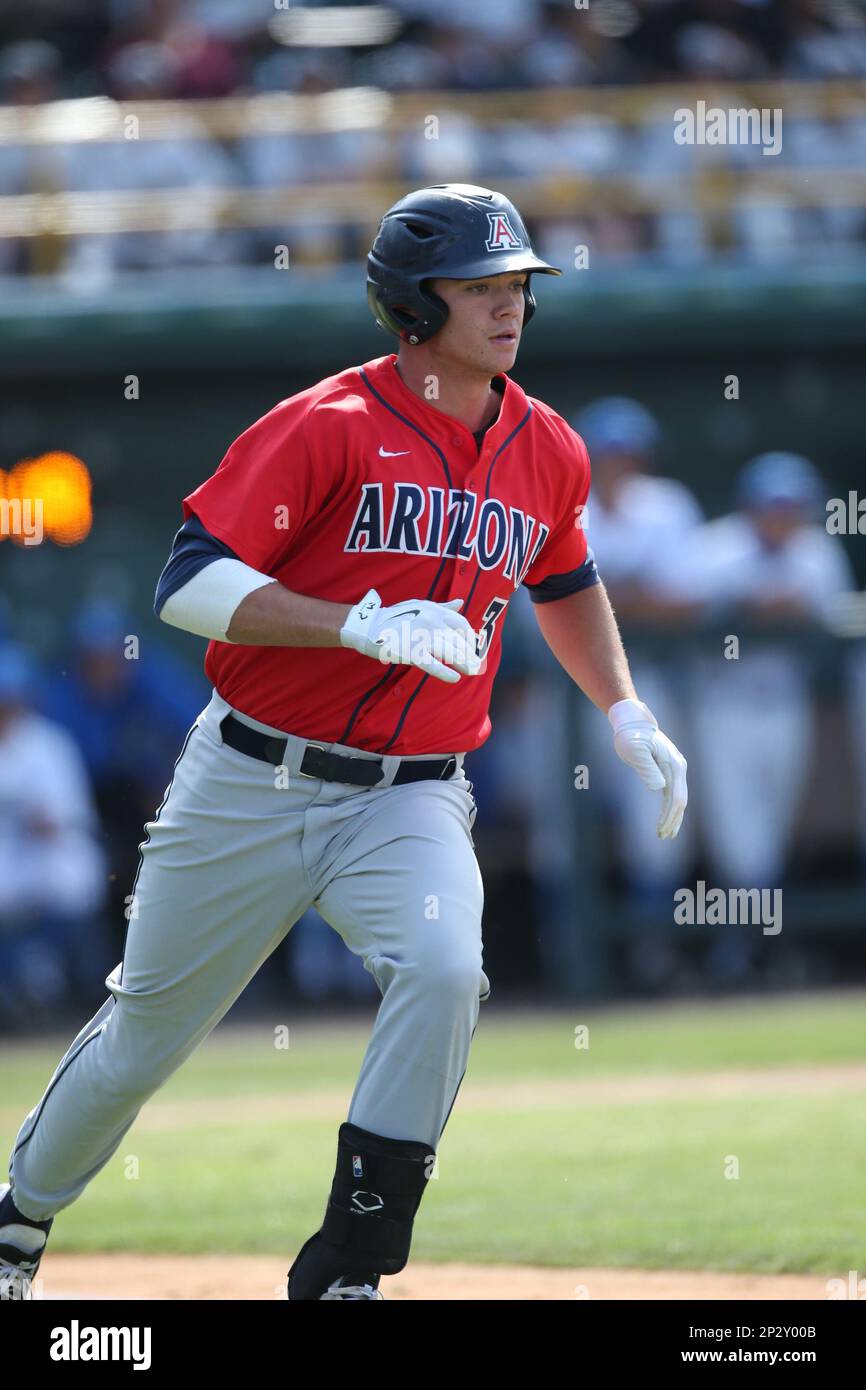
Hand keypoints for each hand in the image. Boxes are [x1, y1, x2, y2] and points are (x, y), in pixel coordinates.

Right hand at [340, 588, 481, 684]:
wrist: (370, 625)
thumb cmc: (397, 616)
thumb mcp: (421, 606)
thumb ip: (443, 607)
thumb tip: (461, 602)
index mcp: (435, 610)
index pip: (462, 625)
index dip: (470, 638)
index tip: (471, 649)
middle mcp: (432, 621)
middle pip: (458, 641)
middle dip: (469, 654)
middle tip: (476, 666)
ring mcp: (422, 637)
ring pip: (450, 652)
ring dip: (464, 663)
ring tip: (472, 672)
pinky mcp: (411, 652)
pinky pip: (432, 664)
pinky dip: (445, 673)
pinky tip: (454, 678)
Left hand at [608, 697, 686, 838]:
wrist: (632, 722)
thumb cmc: (631, 736)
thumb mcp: (635, 751)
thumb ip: (647, 769)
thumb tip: (660, 788)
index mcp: (673, 764)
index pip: (676, 797)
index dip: (669, 816)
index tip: (660, 830)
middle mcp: (678, 767)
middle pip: (680, 800)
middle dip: (673, 820)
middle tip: (663, 837)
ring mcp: (675, 768)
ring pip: (679, 798)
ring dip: (673, 817)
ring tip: (666, 834)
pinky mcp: (669, 770)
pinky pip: (672, 793)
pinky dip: (670, 807)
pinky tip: (666, 818)